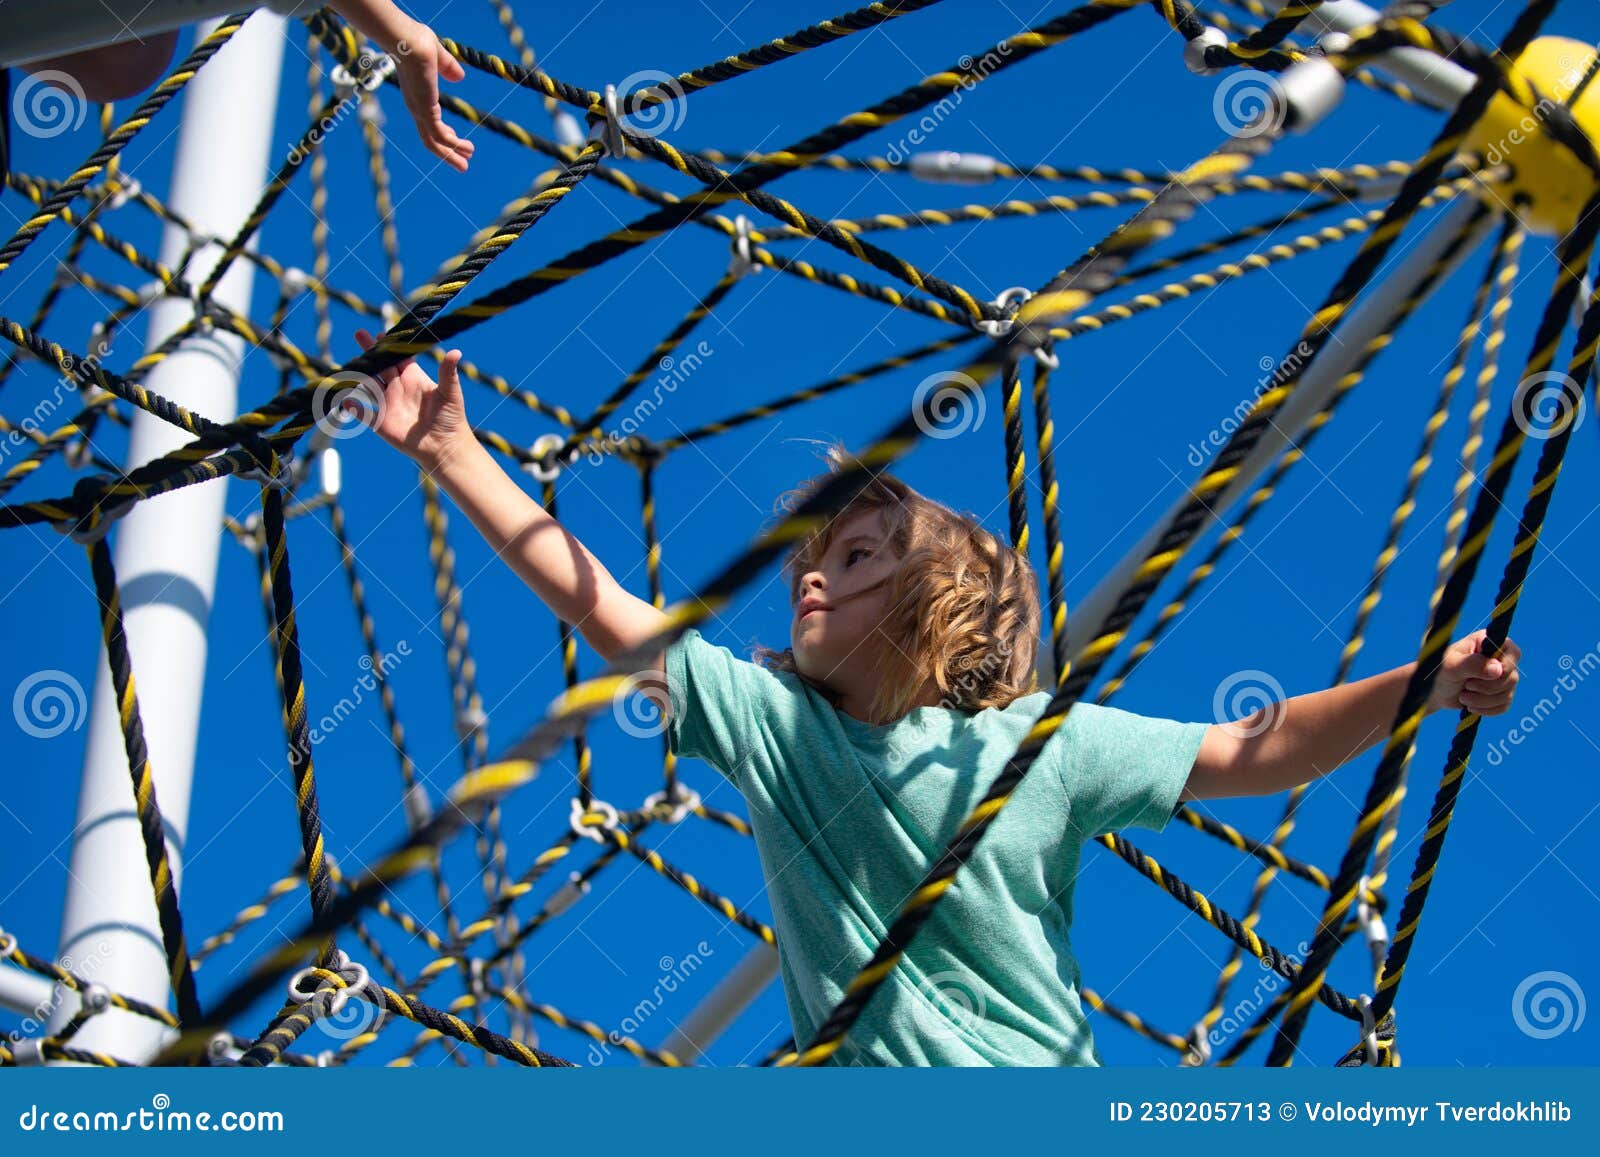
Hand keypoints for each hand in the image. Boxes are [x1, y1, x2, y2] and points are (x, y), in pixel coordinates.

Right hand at [352, 328, 471, 468]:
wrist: (444, 446)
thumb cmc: (451, 418)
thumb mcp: (450, 393)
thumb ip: (448, 373)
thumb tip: (456, 352)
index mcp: (413, 378)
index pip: (399, 358)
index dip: (390, 346)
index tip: (381, 335)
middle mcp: (398, 388)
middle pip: (381, 366)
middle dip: (371, 351)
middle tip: (359, 334)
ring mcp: (389, 404)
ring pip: (369, 385)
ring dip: (359, 374)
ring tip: (351, 362)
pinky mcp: (382, 423)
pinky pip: (364, 414)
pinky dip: (354, 408)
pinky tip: (345, 401)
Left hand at [390, 20, 474, 171]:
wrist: (408, 41)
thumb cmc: (418, 41)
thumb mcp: (438, 57)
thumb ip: (448, 67)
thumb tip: (459, 77)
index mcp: (417, 95)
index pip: (429, 121)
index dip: (443, 133)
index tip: (455, 140)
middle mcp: (416, 106)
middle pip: (430, 138)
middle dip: (447, 152)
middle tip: (462, 163)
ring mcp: (419, 110)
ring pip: (434, 142)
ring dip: (450, 156)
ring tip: (465, 166)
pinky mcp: (425, 111)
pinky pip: (440, 135)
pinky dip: (453, 146)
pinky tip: (467, 150)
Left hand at [1427, 629, 1521, 714]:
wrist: (1432, 691)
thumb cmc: (1438, 672)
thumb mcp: (1451, 666)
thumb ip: (1472, 664)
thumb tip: (1498, 669)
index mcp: (1488, 642)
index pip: (1513, 652)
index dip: (1503, 667)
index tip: (1482, 675)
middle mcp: (1498, 658)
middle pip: (1512, 678)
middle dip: (1487, 688)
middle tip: (1466, 686)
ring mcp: (1500, 677)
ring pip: (1507, 694)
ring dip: (1484, 700)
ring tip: (1463, 696)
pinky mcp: (1498, 694)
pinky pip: (1504, 706)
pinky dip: (1487, 709)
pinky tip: (1470, 706)